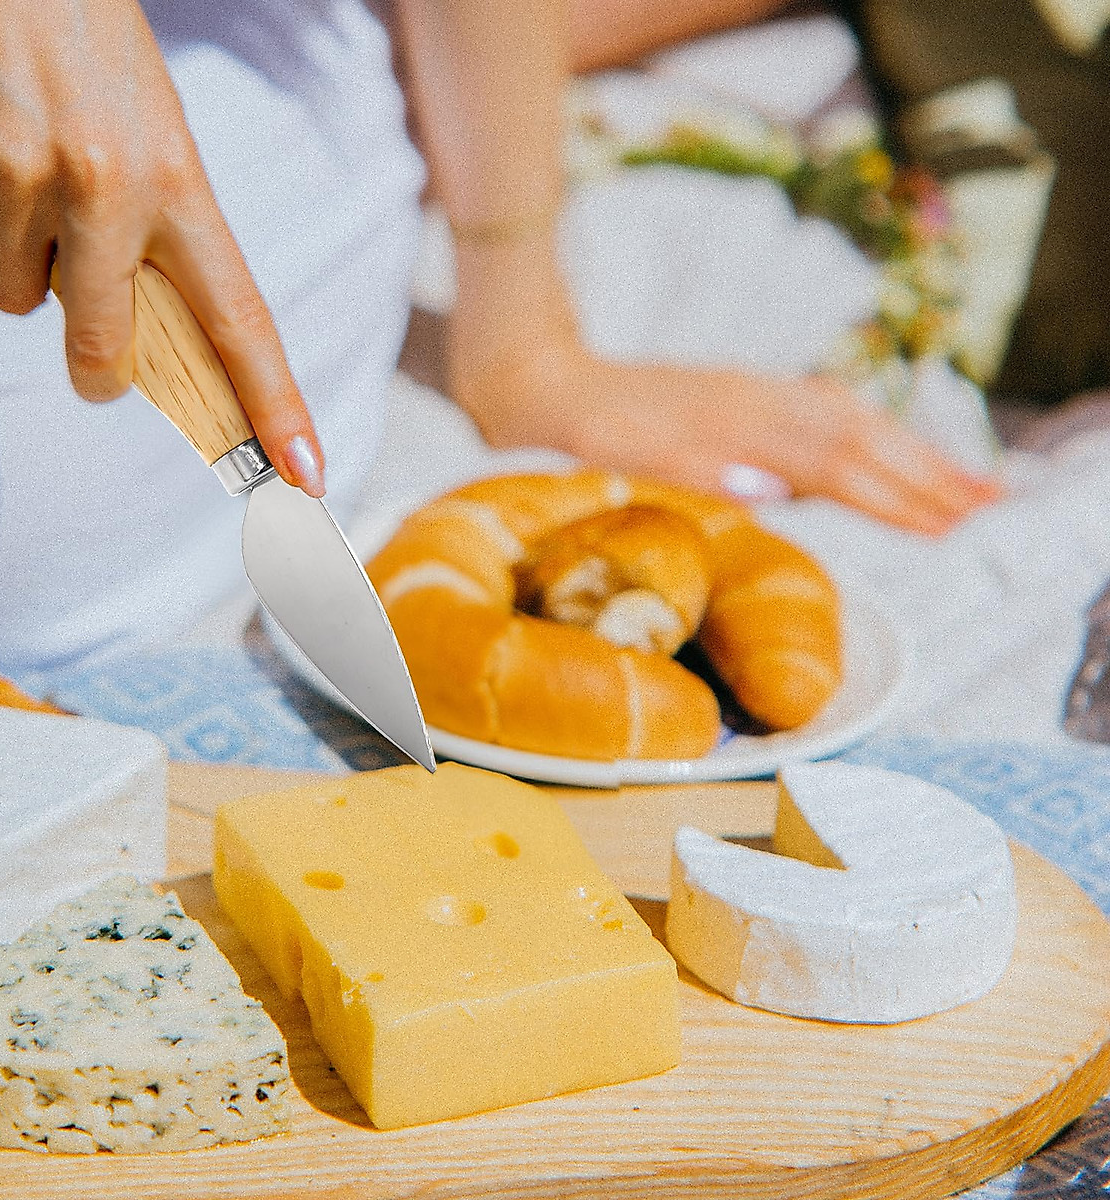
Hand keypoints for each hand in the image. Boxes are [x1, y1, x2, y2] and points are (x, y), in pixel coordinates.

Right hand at [0, 0, 323, 493]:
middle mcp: (104, 187)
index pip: (239, 321)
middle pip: (102, 347)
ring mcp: (20, 176)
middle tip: (98, 356)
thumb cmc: (99, 54)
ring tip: (40, 187)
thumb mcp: (161, 140)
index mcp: (178, 183)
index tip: (303, 470)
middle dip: (98, 367)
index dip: (273, 405)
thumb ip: (164, 241)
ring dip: (33, 267)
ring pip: (20, 298)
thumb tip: (148, 345)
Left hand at [448, 241, 1000, 536]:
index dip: (893, 496)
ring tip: (961, 479)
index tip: (949, 524)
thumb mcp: (621, 452)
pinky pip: (820, 411)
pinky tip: (878, 447)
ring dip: (906, 449)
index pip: (833, 465)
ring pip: (848, 418)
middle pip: (859, 436)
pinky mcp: (736, 395)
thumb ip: (697, 470)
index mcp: (733, 423)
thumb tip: (772, 488)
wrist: (538, 372)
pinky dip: (865, 433)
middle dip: (925, 472)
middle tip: (990, 504)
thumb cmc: (575, 422)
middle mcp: (752, 402)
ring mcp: (747, 393)